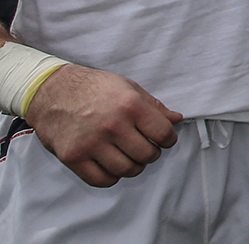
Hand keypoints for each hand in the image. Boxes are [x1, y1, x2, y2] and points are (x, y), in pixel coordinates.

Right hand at [24, 64, 180, 187]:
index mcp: (130, 105)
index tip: (164, 140)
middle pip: (146, 155)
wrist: (52, 91)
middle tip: (145, 148)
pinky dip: (111, 177)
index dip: (168, 139)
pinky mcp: (73, 157)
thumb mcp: (128, 87)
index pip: (163, 133)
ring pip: (126, 170)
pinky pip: (101, 180)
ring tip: (130, 157)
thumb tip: (176, 119)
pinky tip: (111, 165)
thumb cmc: (93, 87)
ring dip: (133, 167)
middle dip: (151, 154)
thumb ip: (154, 106)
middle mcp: (112, 126)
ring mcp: (91, 143)